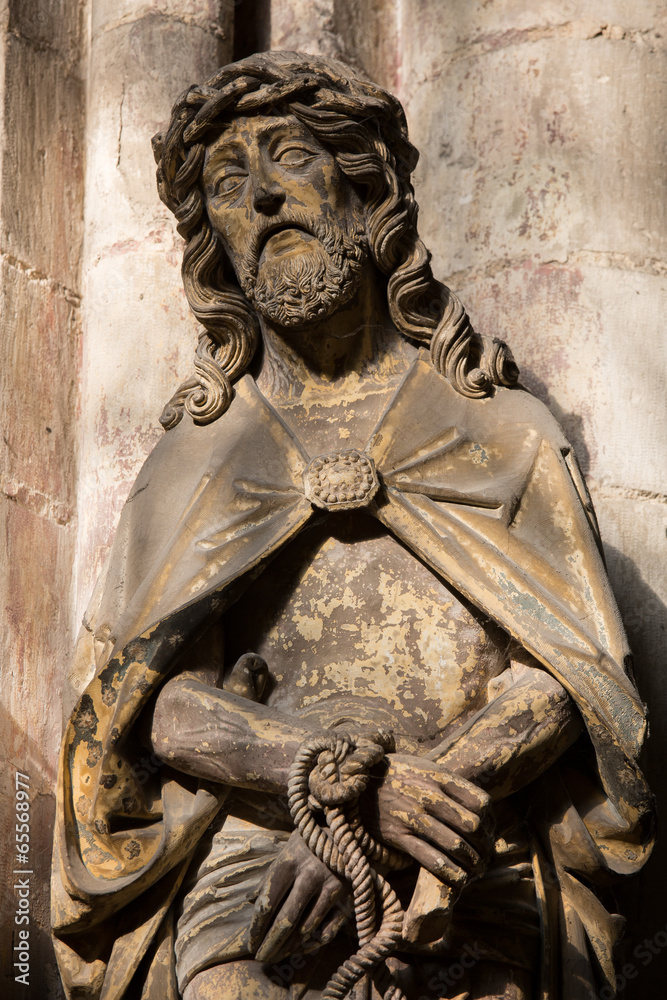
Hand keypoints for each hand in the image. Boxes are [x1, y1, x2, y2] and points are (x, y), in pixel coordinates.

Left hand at [249, 830, 349, 962]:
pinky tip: (302, 947)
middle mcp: (309, 875)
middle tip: (261, 958)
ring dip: (290, 946)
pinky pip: (328, 929)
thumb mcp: (286, 853)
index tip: (251, 943)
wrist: (344, 831)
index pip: (268, 903)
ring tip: (278, 955)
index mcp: (289, 862)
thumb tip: (250, 901)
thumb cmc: (308, 843)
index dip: (257, 927)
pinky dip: (313, 942)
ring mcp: (329, 886)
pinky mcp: (346, 896)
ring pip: (306, 927)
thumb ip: (269, 877)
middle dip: (271, 944)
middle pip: (286, 920)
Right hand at [364, 755, 492, 888]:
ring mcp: (413, 816)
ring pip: (454, 845)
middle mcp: (428, 796)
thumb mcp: (426, 768)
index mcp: (438, 777)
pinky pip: (430, 858)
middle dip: (484, 845)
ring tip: (477, 870)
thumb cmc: (400, 774)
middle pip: (471, 825)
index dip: (490, 821)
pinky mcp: (399, 836)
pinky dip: (449, 872)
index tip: (490, 832)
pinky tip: (459, 879)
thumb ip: (450, 784)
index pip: (479, 802)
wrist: (360, 781)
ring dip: (471, 862)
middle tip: (487, 856)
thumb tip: (480, 809)